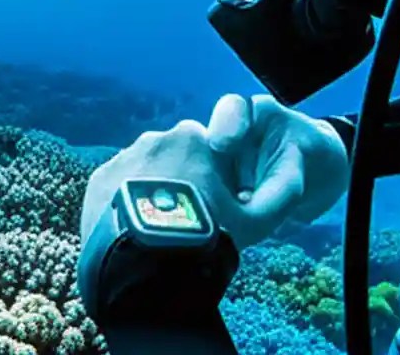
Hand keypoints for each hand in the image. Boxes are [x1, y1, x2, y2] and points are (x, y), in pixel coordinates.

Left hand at [80, 93, 349, 249]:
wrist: (145, 260)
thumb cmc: (205, 236)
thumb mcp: (255, 221)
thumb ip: (278, 200)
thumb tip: (298, 187)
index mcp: (197, 140)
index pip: (213, 154)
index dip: (217, 182)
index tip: (214, 210)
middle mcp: (158, 139)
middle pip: (177, 160)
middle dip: (183, 183)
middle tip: (187, 222)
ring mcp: (125, 157)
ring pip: (146, 172)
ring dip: (154, 190)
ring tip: (159, 229)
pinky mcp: (100, 178)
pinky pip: (119, 186)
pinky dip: (127, 201)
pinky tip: (136, 229)